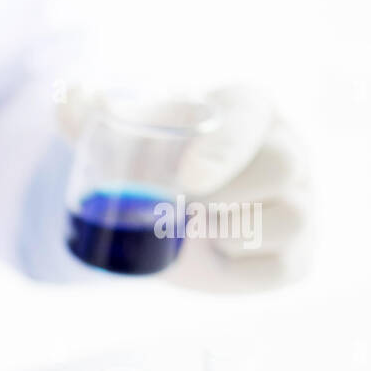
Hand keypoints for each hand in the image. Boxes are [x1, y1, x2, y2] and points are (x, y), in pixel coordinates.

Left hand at [58, 85, 310, 289]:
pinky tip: (215, 257)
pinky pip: (283, 268)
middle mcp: (288, 149)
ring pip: (291, 218)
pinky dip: (242, 273)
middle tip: (182, 208)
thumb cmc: (159, 159)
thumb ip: (90, 114)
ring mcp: (300, 200)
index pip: (249, 118)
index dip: (222, 149)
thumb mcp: (126, 136)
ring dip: (234, 233)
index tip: (185, 180)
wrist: (177, 211)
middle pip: (283, 167)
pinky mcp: (297, 252)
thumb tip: (70, 97)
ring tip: (197, 230)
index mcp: (248, 109)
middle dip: (227, 195)